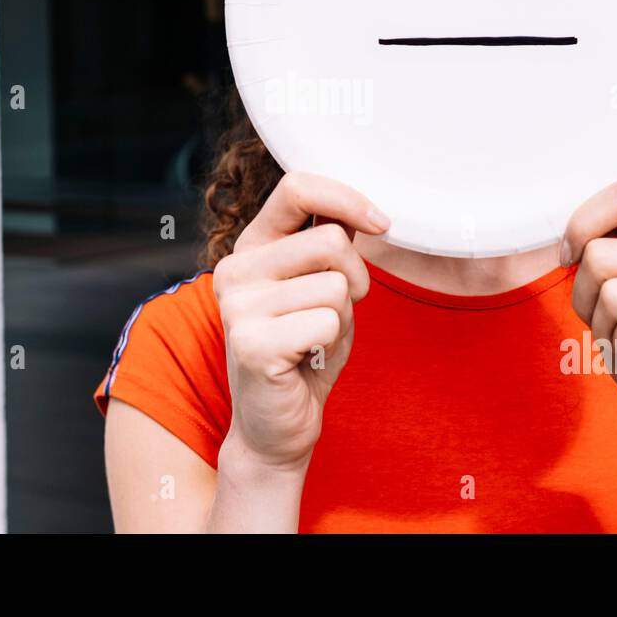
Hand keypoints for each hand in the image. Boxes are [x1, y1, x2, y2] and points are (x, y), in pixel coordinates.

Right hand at [212, 171, 389, 472]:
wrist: (276, 427)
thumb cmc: (305, 353)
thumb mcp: (321, 286)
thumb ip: (329, 247)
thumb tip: (363, 212)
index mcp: (251, 247)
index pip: (297, 188)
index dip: (347, 199)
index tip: (380, 224)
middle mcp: (235, 270)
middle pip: (330, 240)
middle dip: (356, 278)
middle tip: (335, 313)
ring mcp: (239, 306)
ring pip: (336, 286)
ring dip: (342, 319)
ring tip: (314, 341)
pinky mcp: (252, 343)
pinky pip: (328, 322)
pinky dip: (332, 344)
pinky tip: (305, 361)